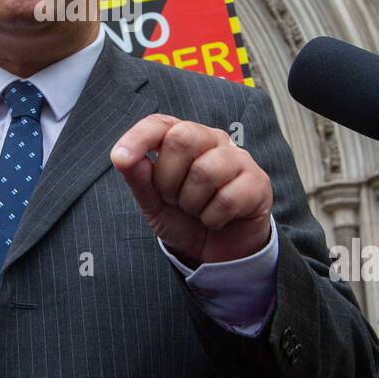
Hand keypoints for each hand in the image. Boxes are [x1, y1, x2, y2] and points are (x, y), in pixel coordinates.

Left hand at [111, 114, 271, 267]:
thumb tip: (121, 156)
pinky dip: (213, 218)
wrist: (218, 254)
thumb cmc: (185, 219)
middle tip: (174, 199)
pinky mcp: (258, 183)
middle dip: (168, 179)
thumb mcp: (153, 203)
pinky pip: (227, 198)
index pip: (159, 123)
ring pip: (205, 171)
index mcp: (184, 137)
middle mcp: (212, 140)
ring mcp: (238, 159)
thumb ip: (138, 178)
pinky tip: (216, 220)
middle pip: (182, 139)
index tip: (120, 158)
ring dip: (191, 203)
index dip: (138, 137)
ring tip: (196, 210)